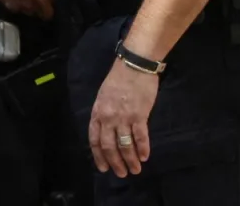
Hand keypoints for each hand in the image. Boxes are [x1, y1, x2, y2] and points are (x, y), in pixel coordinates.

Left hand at [88, 57, 159, 177]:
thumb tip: (107, 131)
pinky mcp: (139, 115)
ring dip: (130, 160)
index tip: (103, 168)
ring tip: (135, 170)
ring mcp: (123, 117)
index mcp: (97, 112)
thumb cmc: (118, 79)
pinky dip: (143, 148)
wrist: (134, 65)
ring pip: (125, 145)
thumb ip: (104, 113)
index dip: (99, 156)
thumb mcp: (104, 96)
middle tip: (122, 174)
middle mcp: (108, 117)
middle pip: (109, 146)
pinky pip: (140, 136)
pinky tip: (145, 157)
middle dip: (115, 162)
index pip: (94, 139)